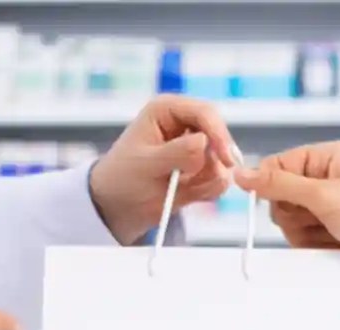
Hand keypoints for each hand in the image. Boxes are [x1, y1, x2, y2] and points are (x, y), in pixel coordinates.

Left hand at [89, 95, 237, 243]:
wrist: (114, 209)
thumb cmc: (121, 179)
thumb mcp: (146, 164)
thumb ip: (177, 152)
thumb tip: (204, 143)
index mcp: (167, 110)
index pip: (205, 113)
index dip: (218, 133)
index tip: (225, 158)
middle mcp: (184, 125)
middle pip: (219, 135)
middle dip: (214, 160)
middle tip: (201, 181)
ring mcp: (193, 149)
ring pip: (221, 160)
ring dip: (207, 178)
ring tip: (181, 189)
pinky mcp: (199, 171)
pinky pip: (218, 179)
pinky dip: (208, 189)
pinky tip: (187, 195)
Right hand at [233, 140, 339, 285]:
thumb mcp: (325, 196)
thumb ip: (280, 185)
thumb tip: (241, 173)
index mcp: (327, 158)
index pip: (276, 165)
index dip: (270, 186)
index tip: (276, 203)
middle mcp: (326, 179)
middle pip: (279, 198)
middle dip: (293, 215)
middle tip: (319, 219)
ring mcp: (328, 208)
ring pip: (289, 223)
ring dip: (306, 234)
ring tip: (336, 235)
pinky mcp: (331, 233)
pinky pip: (303, 241)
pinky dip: (316, 247)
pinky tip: (339, 246)